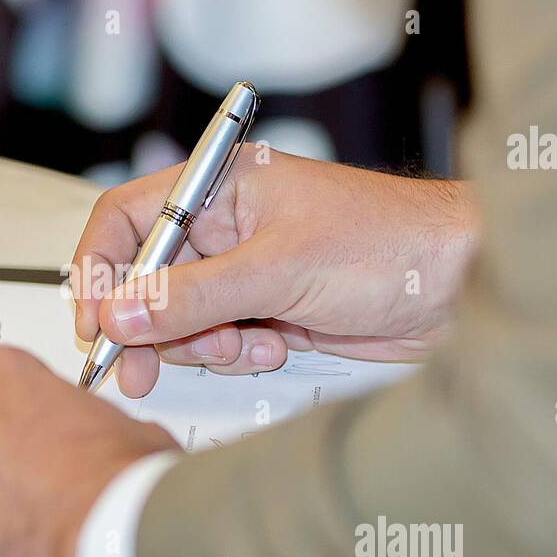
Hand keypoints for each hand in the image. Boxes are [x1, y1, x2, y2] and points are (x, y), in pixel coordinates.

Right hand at [71, 146, 477, 396]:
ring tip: (246, 343)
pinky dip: (237, 352)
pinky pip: (221, 338)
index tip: (94, 320)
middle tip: (139, 369)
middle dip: (147, 324)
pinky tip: (276, 344)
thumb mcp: (278, 268)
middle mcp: (226, 226)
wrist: (461, 284)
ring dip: (202, 343)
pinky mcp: (269, 308)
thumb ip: (192, 296)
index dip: (100, 269)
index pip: (128, 219)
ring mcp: (246, 270)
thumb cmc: (388, 244)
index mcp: (219, 187)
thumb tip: (121, 315)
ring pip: (181, 318)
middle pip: (146, 278)